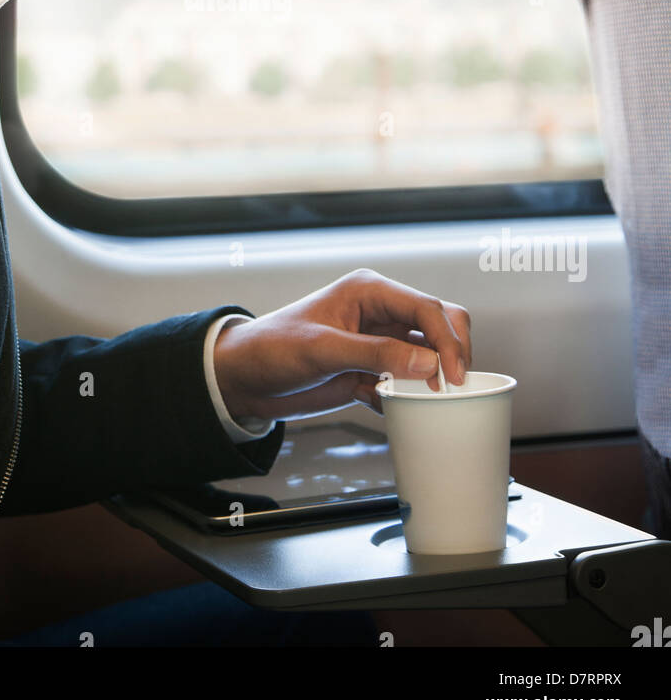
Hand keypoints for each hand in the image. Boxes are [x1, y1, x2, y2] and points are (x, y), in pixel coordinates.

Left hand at [212, 268, 470, 422]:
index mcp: (370, 291)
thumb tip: (428, 363)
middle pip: (440, 324)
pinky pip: (408, 383)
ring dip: (433, 378)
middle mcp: (381, 313)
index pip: (427, 308)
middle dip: (452, 353)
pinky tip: (391, 408)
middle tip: (455, 388)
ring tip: (427, 401)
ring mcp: (379, 343)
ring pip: (429, 355)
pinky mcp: (373, 371)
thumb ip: (375, 354)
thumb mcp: (322, 350)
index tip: (454, 376)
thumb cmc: (272, 348)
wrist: (245, 379)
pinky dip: (409, 398)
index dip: (448, 340)